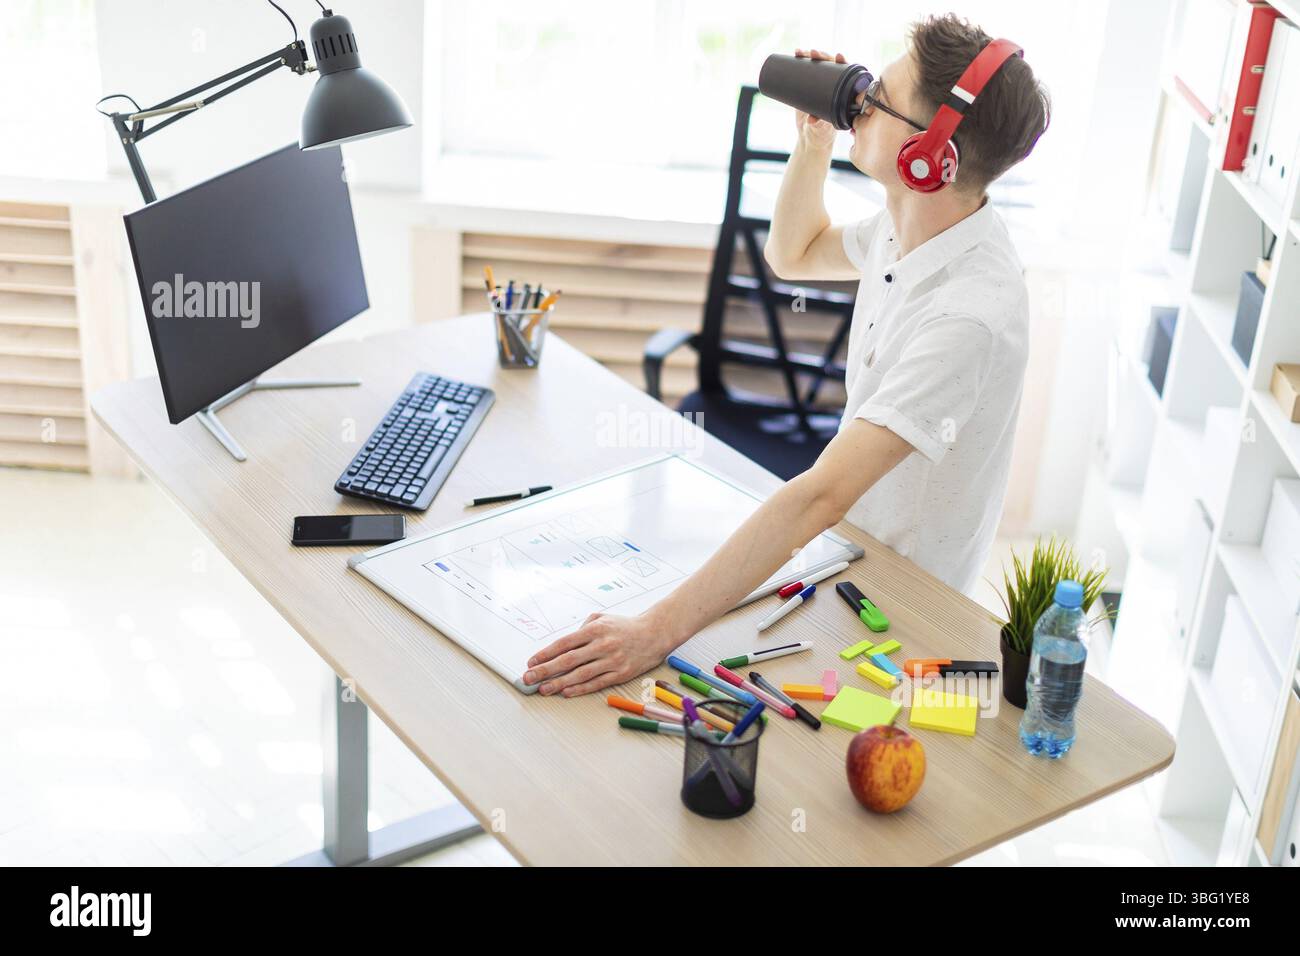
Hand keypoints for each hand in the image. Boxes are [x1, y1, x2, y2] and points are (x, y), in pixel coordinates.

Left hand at [523, 610, 675, 696]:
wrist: (655, 633)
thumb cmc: (625, 625)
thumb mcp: (603, 618)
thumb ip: (583, 628)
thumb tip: (564, 644)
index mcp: (595, 630)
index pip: (564, 643)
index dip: (546, 654)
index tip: (532, 662)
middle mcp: (602, 645)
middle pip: (568, 660)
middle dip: (545, 670)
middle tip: (528, 678)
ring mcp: (612, 661)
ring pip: (580, 674)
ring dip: (559, 683)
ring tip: (544, 689)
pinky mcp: (620, 673)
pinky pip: (596, 683)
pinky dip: (580, 688)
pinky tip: (566, 692)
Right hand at [792, 48, 845, 150]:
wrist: (810, 138)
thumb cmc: (822, 135)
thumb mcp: (822, 129)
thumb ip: (819, 124)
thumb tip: (811, 120)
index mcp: (843, 94)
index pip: (846, 74)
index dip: (844, 63)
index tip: (838, 56)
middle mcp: (834, 86)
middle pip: (831, 65)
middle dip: (823, 56)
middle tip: (813, 53)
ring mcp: (821, 85)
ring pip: (818, 65)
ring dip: (810, 56)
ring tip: (800, 52)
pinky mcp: (808, 87)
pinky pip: (806, 71)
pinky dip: (801, 61)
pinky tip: (796, 53)